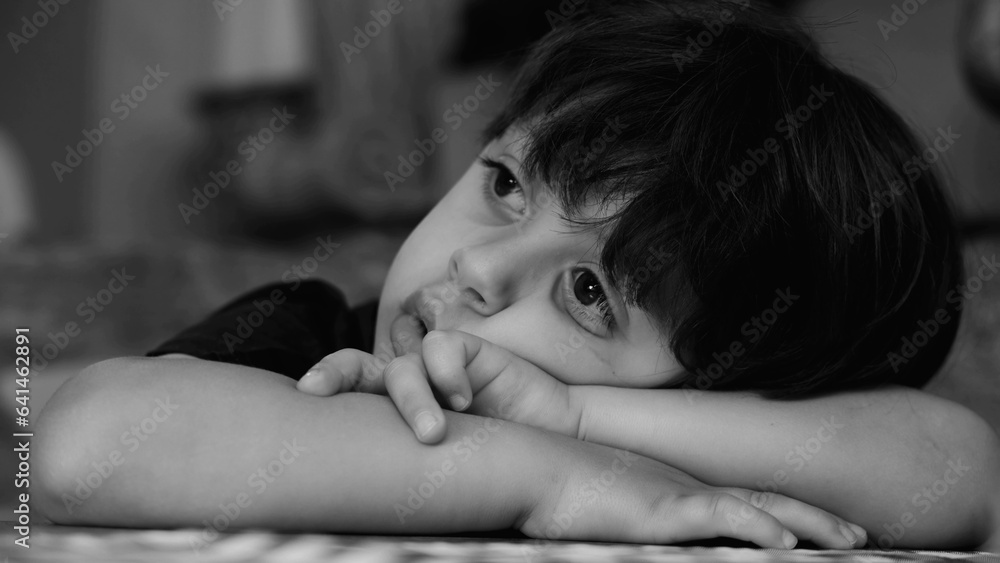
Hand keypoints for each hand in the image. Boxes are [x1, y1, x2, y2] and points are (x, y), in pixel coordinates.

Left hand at [297, 314, 578, 442]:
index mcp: (392, 412)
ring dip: (411, 400)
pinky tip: (464, 399)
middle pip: (358, 367)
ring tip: (433, 435)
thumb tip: (348, 494)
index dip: (325, 384)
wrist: (553, 438)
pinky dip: (446, 373)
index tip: (302, 396)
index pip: (350, 392)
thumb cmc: (496, 460)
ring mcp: (437, 367)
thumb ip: (406, 462)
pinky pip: (440, 348)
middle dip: (333, 371)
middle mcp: (409, 387)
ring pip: (402, 367)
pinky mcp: (468, 350)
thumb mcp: (442, 466)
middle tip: (314, 390)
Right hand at [523, 442, 866, 549]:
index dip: (788, 513)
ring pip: (759, 509)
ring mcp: (678, 497)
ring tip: (851, 539)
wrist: (530, 467)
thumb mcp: (609, 509)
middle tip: (859, 535)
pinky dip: (756, 527)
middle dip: (817, 518)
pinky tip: (785, 542)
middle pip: (767, 502)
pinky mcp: (662, 509)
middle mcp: (688, 489)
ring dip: (807, 523)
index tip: (822, 530)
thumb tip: (650, 525)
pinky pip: (720, 517)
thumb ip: (637, 519)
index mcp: (679, 491)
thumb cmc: (559, 489)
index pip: (746, 501)